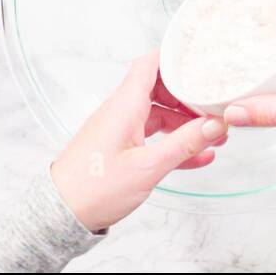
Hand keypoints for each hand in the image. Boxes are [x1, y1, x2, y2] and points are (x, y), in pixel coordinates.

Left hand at [50, 52, 227, 231]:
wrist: (60, 214)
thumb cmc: (92, 189)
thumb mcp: (147, 167)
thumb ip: (184, 144)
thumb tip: (214, 125)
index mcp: (124, 106)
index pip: (150, 64)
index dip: (176, 59)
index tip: (201, 63)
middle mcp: (120, 112)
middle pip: (160, 89)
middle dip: (189, 97)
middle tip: (214, 106)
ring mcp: (119, 129)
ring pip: (158, 115)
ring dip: (185, 124)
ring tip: (213, 136)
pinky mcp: (119, 147)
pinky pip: (151, 137)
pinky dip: (172, 143)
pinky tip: (196, 157)